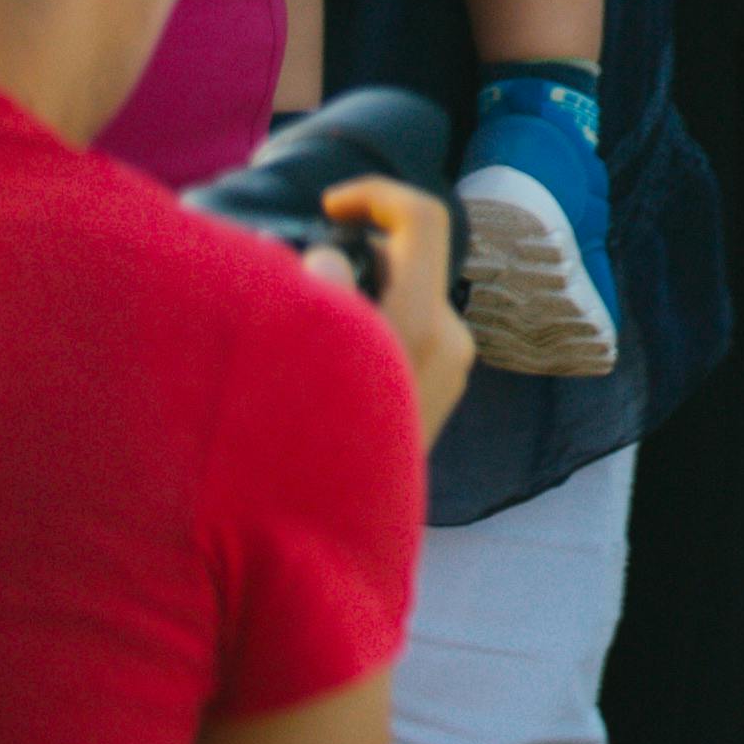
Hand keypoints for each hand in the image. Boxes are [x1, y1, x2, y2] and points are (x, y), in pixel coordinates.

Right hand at [313, 178, 472, 445]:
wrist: (324, 547)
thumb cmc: (300, 453)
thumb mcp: (299, 363)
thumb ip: (319, 295)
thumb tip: (329, 257)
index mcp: (423, 324)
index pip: (425, 220)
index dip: (378, 196)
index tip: (330, 204)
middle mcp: (452, 339)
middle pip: (408, 258)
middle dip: (353, 252)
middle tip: (291, 279)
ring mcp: (452, 367)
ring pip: (401, 294)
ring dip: (353, 291)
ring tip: (297, 330)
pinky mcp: (439, 390)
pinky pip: (402, 329)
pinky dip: (364, 323)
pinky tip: (318, 362)